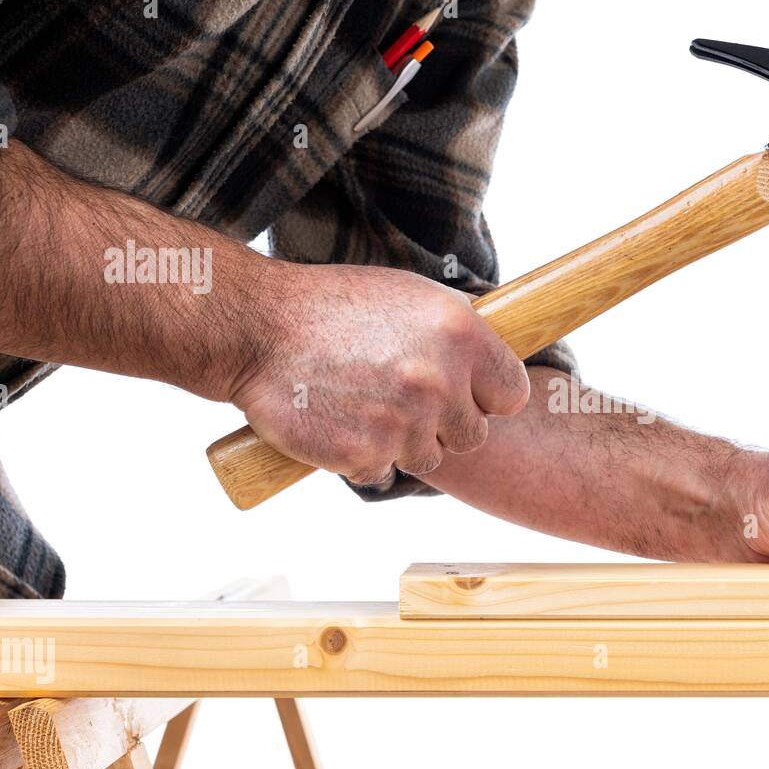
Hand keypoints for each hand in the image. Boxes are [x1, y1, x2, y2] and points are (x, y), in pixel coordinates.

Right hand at [229, 264, 528, 482]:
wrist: (256, 328)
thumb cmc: (333, 307)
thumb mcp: (411, 297)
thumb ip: (459, 332)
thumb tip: (497, 359)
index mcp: (460, 334)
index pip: (512, 394)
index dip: (487, 397)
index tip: (464, 393)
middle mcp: (439, 379)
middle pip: (473, 435)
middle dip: (443, 424)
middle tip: (401, 398)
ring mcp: (402, 421)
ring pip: (429, 458)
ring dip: (401, 442)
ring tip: (363, 405)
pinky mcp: (365, 454)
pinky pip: (383, 471)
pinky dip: (362, 457)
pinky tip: (339, 422)